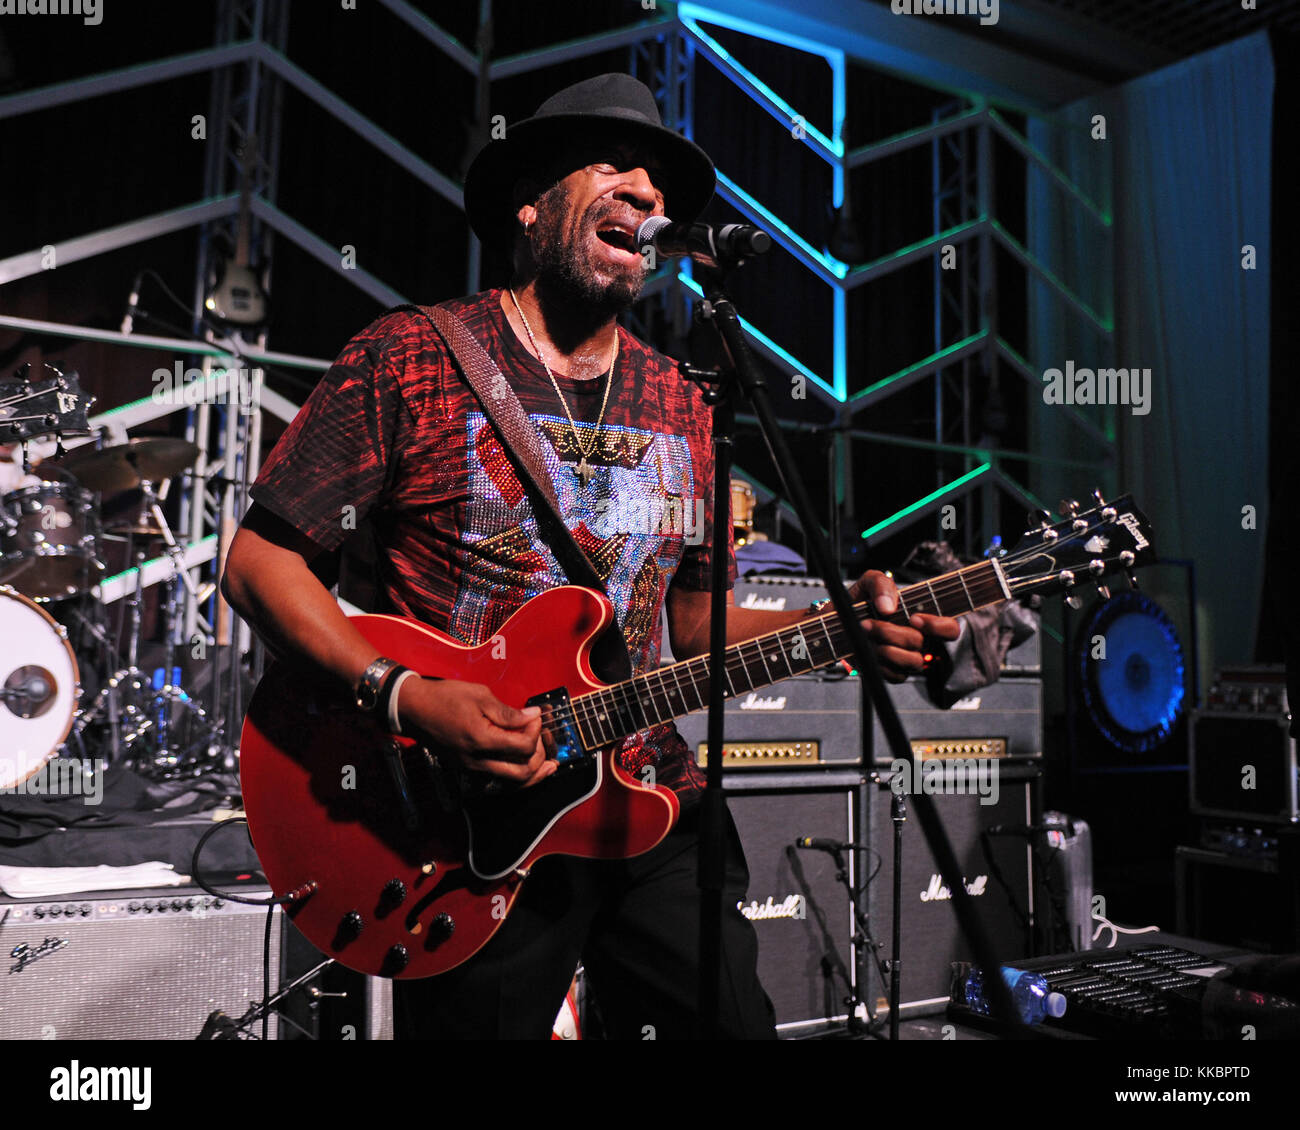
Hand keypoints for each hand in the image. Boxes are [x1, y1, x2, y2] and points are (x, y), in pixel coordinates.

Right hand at [396, 678, 557, 786]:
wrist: (413, 709)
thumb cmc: (444, 698)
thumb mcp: (479, 696)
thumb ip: (508, 712)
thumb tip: (533, 716)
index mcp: (481, 740)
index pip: (523, 746)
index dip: (536, 731)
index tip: (535, 715)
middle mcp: (477, 761)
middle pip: (522, 772)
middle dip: (540, 756)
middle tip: (542, 738)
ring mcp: (471, 768)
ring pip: (512, 783)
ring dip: (533, 773)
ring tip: (548, 763)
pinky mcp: (467, 769)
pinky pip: (499, 779)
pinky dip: (517, 774)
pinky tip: (525, 764)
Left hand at [848, 570, 960, 682]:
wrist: (837, 619)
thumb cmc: (860, 600)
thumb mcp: (869, 581)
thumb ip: (882, 584)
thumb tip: (888, 607)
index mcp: (923, 619)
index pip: (950, 629)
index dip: (938, 626)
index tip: (913, 618)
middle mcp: (920, 641)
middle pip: (920, 643)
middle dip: (891, 632)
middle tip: (867, 623)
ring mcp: (908, 659)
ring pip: (911, 662)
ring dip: (884, 648)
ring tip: (864, 634)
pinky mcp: (894, 673)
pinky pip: (895, 675)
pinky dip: (877, 662)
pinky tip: (866, 649)